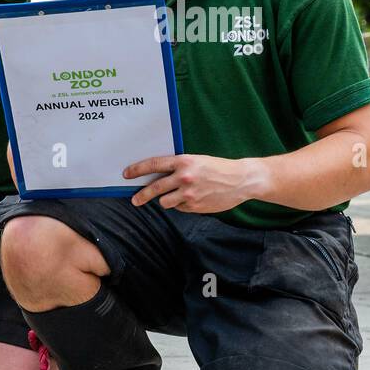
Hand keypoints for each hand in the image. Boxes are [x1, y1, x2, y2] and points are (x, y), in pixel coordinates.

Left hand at [125, 154, 262, 212]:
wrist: (242, 180)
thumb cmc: (218, 168)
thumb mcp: (197, 161)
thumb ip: (177, 167)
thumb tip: (155, 176)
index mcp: (184, 161)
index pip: (154, 165)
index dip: (137, 170)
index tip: (126, 174)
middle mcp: (185, 177)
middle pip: (154, 188)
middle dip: (141, 195)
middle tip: (135, 199)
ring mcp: (190, 194)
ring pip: (164, 202)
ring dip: (166, 200)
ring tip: (178, 195)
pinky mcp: (195, 206)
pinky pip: (179, 208)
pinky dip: (182, 205)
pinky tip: (195, 198)